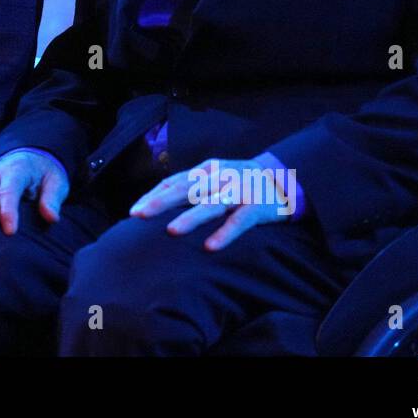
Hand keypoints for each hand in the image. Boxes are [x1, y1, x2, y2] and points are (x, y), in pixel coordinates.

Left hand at [129, 158, 292, 249]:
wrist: (283, 180)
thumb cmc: (240, 183)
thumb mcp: (214, 178)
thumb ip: (191, 187)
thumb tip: (158, 201)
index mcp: (207, 170)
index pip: (174, 182)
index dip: (153, 195)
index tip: (134, 211)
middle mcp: (220, 177)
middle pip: (187, 189)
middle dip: (161, 202)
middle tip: (140, 215)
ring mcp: (239, 191)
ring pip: (211, 204)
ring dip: (191, 217)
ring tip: (172, 231)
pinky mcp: (257, 207)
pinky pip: (239, 221)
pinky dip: (224, 233)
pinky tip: (209, 246)